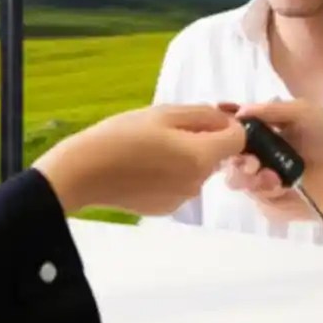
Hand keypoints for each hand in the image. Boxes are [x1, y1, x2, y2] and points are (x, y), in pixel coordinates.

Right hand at [32, 105, 243, 214]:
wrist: (83, 173)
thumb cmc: (121, 136)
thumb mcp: (164, 113)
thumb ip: (204, 115)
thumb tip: (229, 119)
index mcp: (201, 157)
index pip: (239, 139)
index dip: (227, 124)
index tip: (204, 118)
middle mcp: (197, 183)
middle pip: (216, 155)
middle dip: (202, 140)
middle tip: (167, 130)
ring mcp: (181, 199)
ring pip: (197, 169)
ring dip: (185, 156)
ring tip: (151, 147)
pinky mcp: (165, 208)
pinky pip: (180, 184)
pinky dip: (170, 174)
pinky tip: (144, 166)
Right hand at [218, 99, 322, 228]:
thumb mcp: (305, 112)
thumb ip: (273, 110)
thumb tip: (239, 113)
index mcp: (263, 135)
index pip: (233, 136)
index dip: (225, 137)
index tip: (231, 138)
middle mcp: (261, 159)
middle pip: (231, 165)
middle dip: (237, 165)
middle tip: (254, 165)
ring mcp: (269, 184)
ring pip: (242, 187)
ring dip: (253, 182)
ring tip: (275, 179)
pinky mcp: (281, 207)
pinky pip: (264, 207)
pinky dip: (271, 200)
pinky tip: (285, 191)